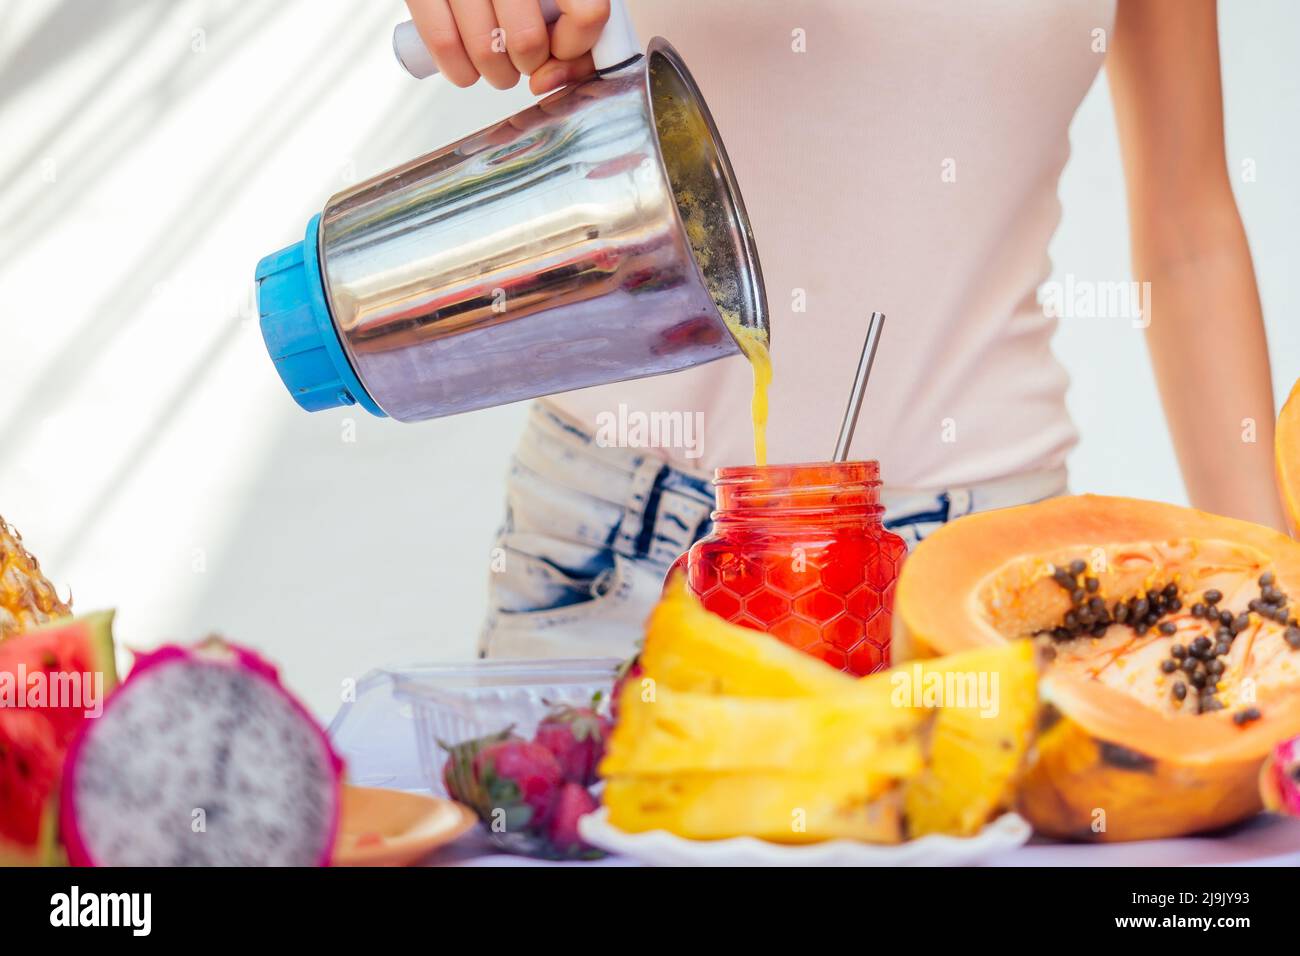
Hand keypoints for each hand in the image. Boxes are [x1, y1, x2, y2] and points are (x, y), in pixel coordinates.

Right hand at [404, 0, 609, 93]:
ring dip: (496, 74)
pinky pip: (443, 42)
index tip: (561, 46)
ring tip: (497, 64)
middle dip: (528, 64)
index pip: (587, 13)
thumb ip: (572, 26)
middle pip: (529, 41)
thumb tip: (549, 80)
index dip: (575, 45)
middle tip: (522, 57)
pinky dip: (459, 71)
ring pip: (487, 50)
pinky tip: (466, 68)